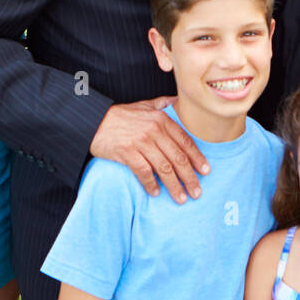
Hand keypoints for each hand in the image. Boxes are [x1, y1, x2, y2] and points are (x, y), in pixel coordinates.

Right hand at [89, 97, 209, 202]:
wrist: (93, 120)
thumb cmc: (121, 115)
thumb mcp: (144, 105)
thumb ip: (162, 104)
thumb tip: (178, 101)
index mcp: (161, 119)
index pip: (185, 141)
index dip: (197, 158)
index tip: (206, 172)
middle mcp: (154, 130)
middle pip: (178, 157)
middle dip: (190, 177)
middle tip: (197, 192)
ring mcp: (140, 142)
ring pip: (164, 167)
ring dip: (174, 185)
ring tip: (181, 198)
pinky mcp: (127, 152)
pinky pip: (144, 172)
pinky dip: (151, 184)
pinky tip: (155, 193)